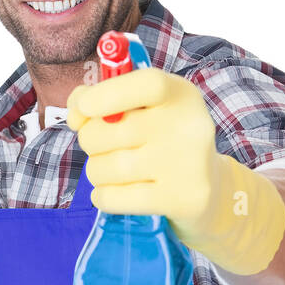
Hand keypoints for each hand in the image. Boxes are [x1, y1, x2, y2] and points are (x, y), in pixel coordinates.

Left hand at [66, 68, 220, 232]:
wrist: (209, 188)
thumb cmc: (164, 140)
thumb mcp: (146, 109)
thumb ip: (105, 98)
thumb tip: (75, 114)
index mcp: (180, 95)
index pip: (146, 84)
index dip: (107, 94)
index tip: (83, 107)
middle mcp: (186, 126)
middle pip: (107, 132)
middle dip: (91, 141)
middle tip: (106, 147)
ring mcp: (184, 165)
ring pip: (104, 168)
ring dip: (97, 172)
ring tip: (115, 171)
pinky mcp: (178, 199)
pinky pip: (114, 197)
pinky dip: (103, 196)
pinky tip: (114, 192)